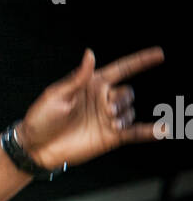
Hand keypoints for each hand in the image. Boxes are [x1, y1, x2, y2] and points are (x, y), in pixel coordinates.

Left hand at [18, 46, 164, 170]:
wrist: (36, 147)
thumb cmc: (41, 118)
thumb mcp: (56, 94)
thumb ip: (78, 77)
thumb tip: (90, 53)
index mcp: (92, 85)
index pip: (122, 69)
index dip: (141, 61)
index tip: (159, 54)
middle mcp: (103, 100)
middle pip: (127, 92)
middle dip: (121, 99)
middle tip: (107, 109)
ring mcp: (107, 119)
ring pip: (129, 111)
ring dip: (123, 116)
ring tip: (110, 123)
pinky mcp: (110, 137)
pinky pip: (134, 133)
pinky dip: (150, 131)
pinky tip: (164, 130)